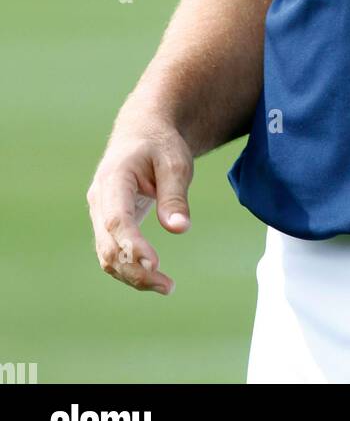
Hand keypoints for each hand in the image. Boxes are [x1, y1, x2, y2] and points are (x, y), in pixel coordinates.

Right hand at [86, 124, 194, 295]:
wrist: (143, 134)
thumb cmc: (160, 145)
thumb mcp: (175, 162)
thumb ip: (175, 195)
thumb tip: (179, 229)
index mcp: (114, 178)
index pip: (117, 219)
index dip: (132, 245)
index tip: (155, 264)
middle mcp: (100, 199)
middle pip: (108, 245)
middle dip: (135, 270)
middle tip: (168, 286)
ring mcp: (99, 213)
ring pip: (107, 255)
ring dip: (132, 276)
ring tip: (167, 286)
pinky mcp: (107, 224)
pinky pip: (112, 253)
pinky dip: (130, 269)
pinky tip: (154, 277)